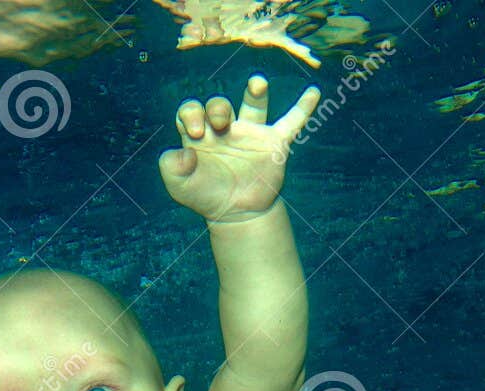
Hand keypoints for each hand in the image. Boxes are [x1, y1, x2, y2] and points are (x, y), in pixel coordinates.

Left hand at [158, 75, 320, 222]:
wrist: (236, 214)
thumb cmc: (205, 196)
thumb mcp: (179, 186)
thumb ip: (171, 168)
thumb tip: (182, 153)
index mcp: (200, 133)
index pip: (191, 110)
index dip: (191, 113)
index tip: (196, 133)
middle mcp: (225, 128)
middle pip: (219, 104)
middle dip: (218, 108)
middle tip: (220, 124)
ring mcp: (251, 134)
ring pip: (253, 105)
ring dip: (256, 92)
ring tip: (257, 83)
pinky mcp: (274, 144)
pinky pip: (292, 123)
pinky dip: (304, 109)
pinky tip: (314, 92)